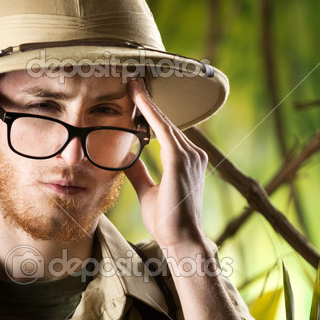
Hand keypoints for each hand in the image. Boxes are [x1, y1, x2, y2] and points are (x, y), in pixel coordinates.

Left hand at [123, 78, 209, 253]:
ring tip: (132, 83)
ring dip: (147, 102)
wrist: (182, 240)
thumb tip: (127, 157)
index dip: (150, 111)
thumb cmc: (167, 221)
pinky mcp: (182, 162)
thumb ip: (139, 172)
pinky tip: (140, 101)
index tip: (136, 93)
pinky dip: (151, 115)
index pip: (165, 130)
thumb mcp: (148, 192)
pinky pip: (164, 131)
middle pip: (167, 121)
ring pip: (165, 122)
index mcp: (186, 161)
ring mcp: (190, 157)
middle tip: (132, 78)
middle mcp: (192, 155)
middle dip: (148, 100)